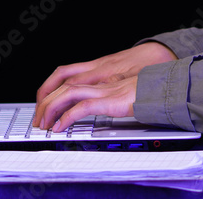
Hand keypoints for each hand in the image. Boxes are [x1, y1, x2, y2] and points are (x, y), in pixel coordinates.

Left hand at [33, 43, 175, 128]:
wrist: (164, 84)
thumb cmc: (147, 87)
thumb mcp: (122, 87)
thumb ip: (109, 91)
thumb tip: (100, 102)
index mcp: (100, 75)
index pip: (67, 78)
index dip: (52, 91)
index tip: (45, 107)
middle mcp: (99, 79)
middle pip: (62, 84)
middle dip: (45, 101)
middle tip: (39, 119)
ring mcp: (103, 89)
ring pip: (67, 93)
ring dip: (51, 108)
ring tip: (44, 124)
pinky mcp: (110, 100)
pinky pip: (82, 108)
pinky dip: (68, 117)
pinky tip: (61, 127)